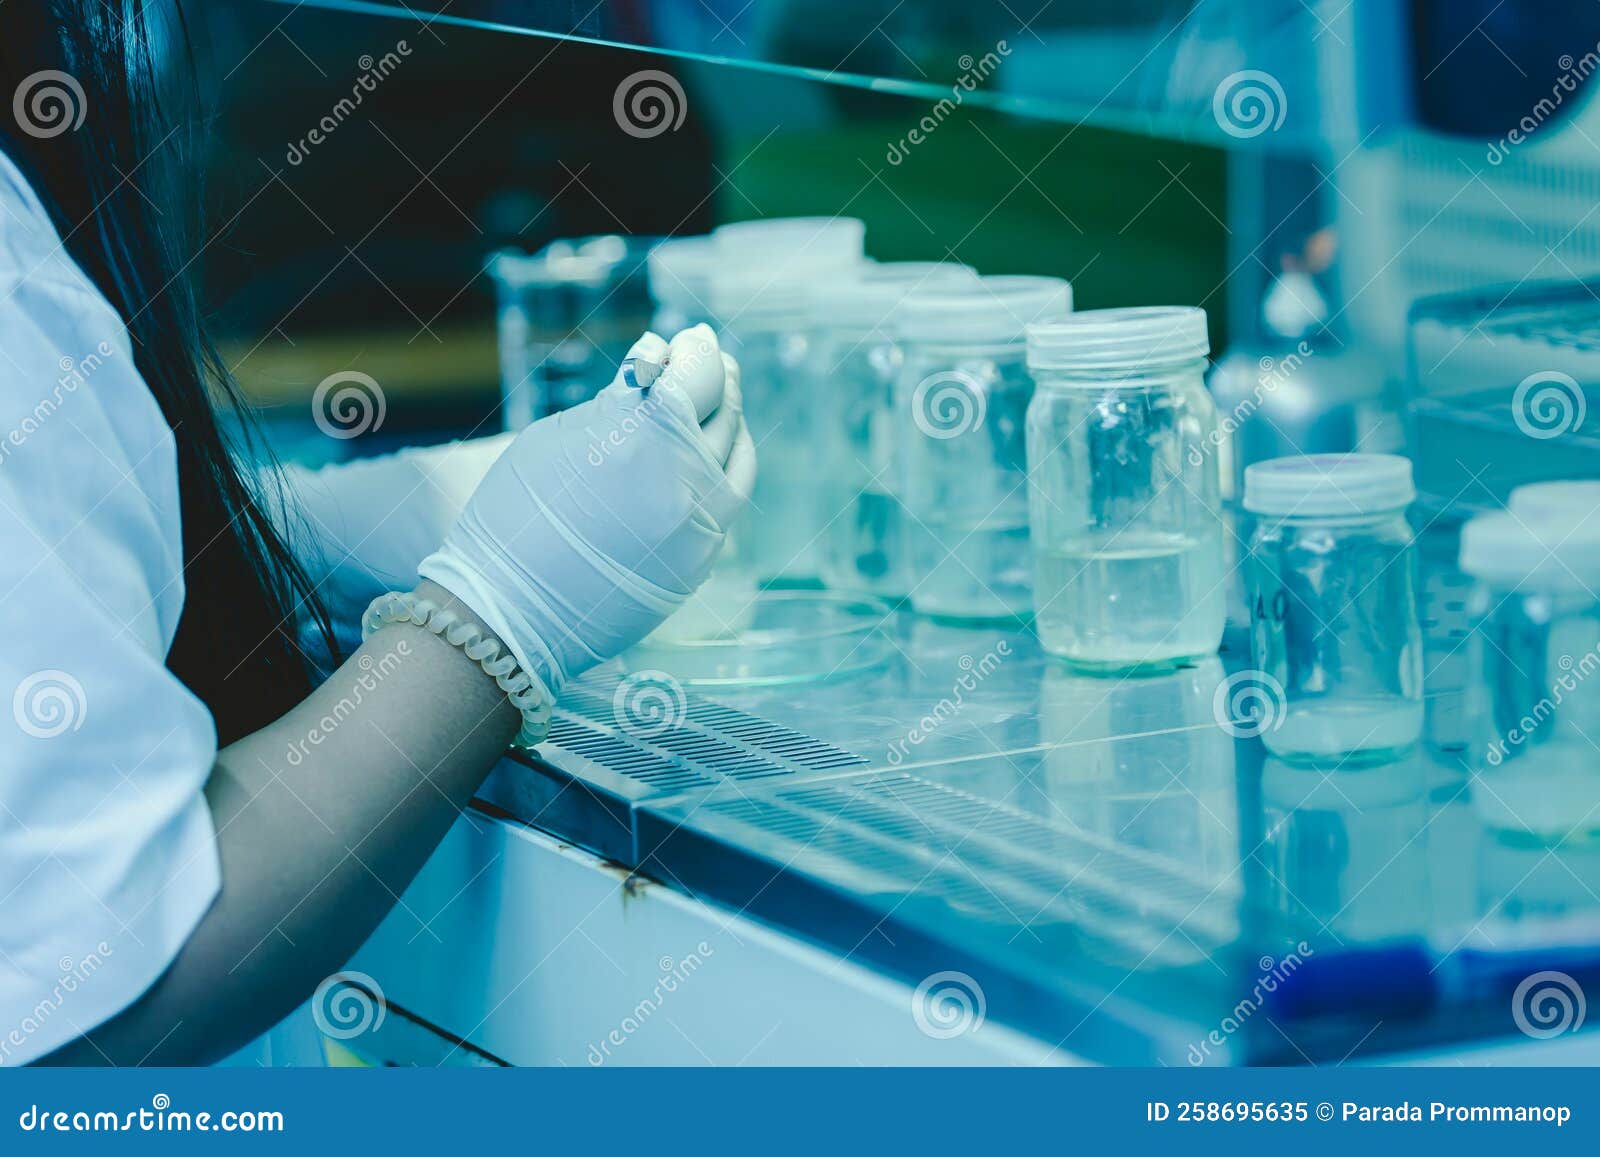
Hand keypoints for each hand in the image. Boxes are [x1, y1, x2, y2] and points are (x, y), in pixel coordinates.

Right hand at [419, 325, 754, 697]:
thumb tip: (656, 362)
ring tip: (714, 401)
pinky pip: (724, 504)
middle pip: (726, 413)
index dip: (699, 351)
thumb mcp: (558, 439)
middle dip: (719, 378)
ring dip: (729, 424)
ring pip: (737, 460)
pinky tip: (703, 456)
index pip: (702, 375)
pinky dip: (721, 470)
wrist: (507, 614)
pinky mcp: (699, 563)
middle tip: (707, 356)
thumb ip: (619, 402)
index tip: (692, 339)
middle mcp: (685, 482)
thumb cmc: (516, 516)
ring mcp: (699, 529)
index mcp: (645, 438)